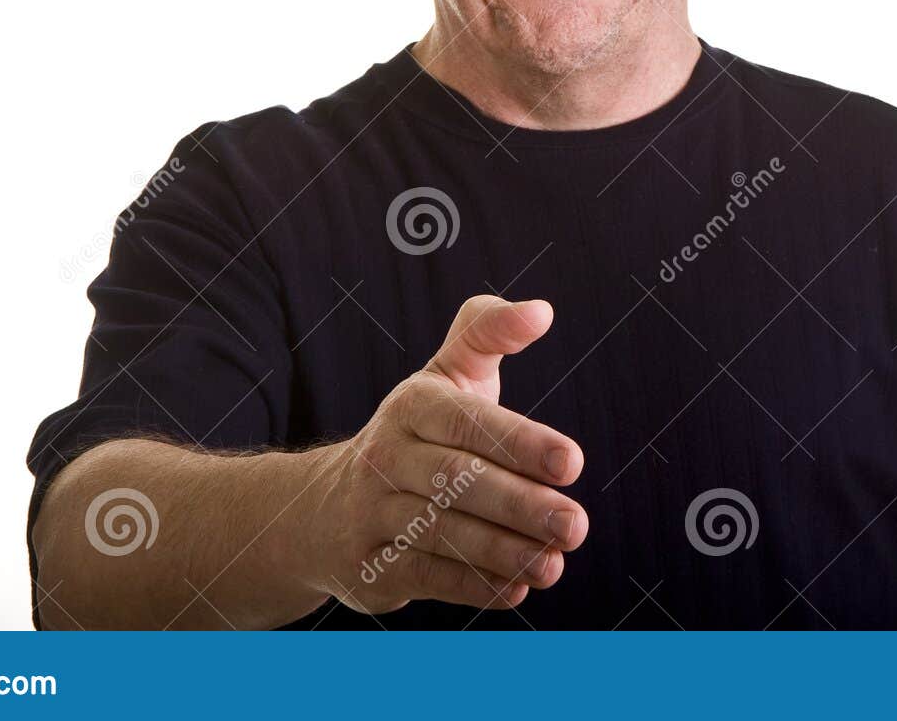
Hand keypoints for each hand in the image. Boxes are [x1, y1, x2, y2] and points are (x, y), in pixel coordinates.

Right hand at [304, 294, 587, 613]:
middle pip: (456, 480)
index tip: (572, 462)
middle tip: (574, 523)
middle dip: (520, 504)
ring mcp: (373, 513)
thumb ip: (489, 332)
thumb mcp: (445, 374)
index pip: (466, 422)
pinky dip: (474, 586)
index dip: (519, 441)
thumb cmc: (416, 433)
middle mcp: (386, 456)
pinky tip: (518, 586)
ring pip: (443, 532)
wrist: (321, 509)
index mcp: (412, 405)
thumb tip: (541, 311)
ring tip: (556, 560)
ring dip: (504, 551)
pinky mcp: (370, 566)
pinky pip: (427, 577)